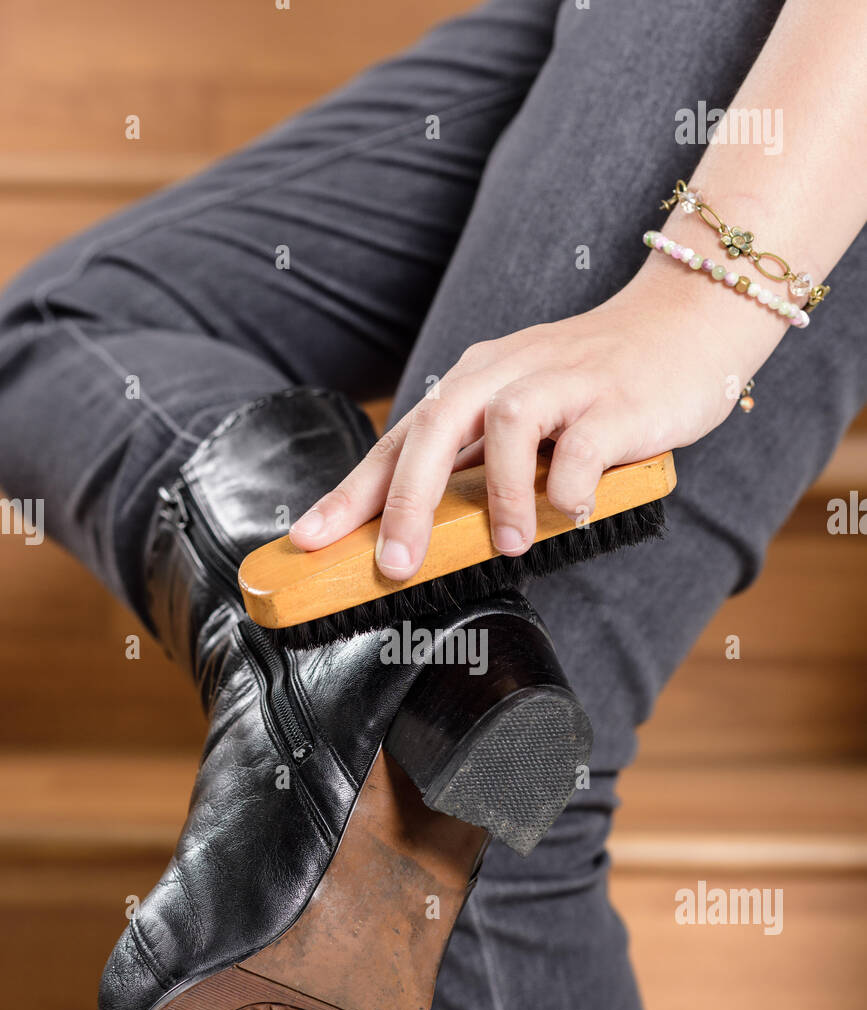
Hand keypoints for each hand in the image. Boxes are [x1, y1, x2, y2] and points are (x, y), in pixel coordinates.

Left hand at [289, 260, 781, 578]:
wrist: (687, 323)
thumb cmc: (594, 385)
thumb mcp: (522, 418)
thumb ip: (479, 467)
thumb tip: (420, 535)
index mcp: (472, 383)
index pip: (398, 442)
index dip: (349, 493)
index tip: (306, 541)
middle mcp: (505, 375)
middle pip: (435, 428)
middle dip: (405, 502)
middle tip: (393, 566)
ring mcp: (562, 384)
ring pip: (507, 425)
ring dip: (501, 496)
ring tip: (508, 547)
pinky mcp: (616, 401)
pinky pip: (582, 444)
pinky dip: (570, 483)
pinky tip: (572, 511)